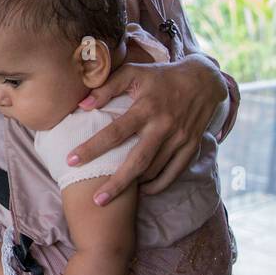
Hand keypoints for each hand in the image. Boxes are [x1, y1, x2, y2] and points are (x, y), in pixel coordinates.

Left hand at [67, 53, 225, 203]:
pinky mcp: (191, 147)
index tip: (72, 160)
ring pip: (155, 169)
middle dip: (117, 183)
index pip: (115, 132)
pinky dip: (158, 185)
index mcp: (146, 107)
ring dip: (134, 184)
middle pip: (138, 160)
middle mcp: (164, 126)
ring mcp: (180, 138)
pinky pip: (174, 172)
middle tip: (97, 201)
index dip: (93, 147)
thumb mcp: (133, 73)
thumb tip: (82, 105)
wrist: (203, 80)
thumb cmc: (159, 77)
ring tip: (112, 194)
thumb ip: (106, 87)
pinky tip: (142, 190)